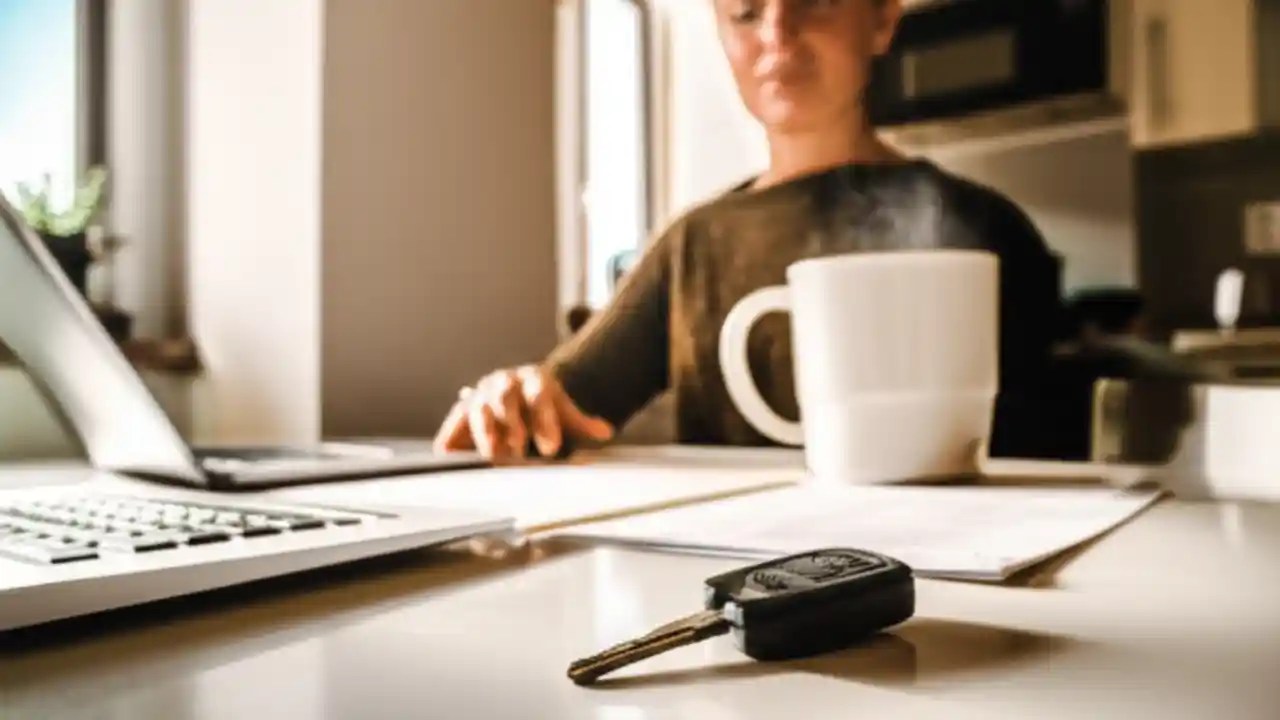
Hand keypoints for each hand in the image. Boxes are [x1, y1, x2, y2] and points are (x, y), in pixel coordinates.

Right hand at [433, 365, 614, 459]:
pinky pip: (454, 423)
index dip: (545, 422)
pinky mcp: (461, 412)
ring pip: (480, 409)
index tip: (552, 448)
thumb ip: (582, 423)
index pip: (539, 396)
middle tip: (518, 448)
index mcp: (533, 379)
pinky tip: (451, 455)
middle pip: (505, 399)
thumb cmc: (542, 406)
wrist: (516, 392)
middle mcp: (504, 383)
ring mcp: (481, 395)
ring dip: (485, 433)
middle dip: (512, 423)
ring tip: (493, 455)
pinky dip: (451, 437)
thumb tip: (605, 432)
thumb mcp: (563, 412)